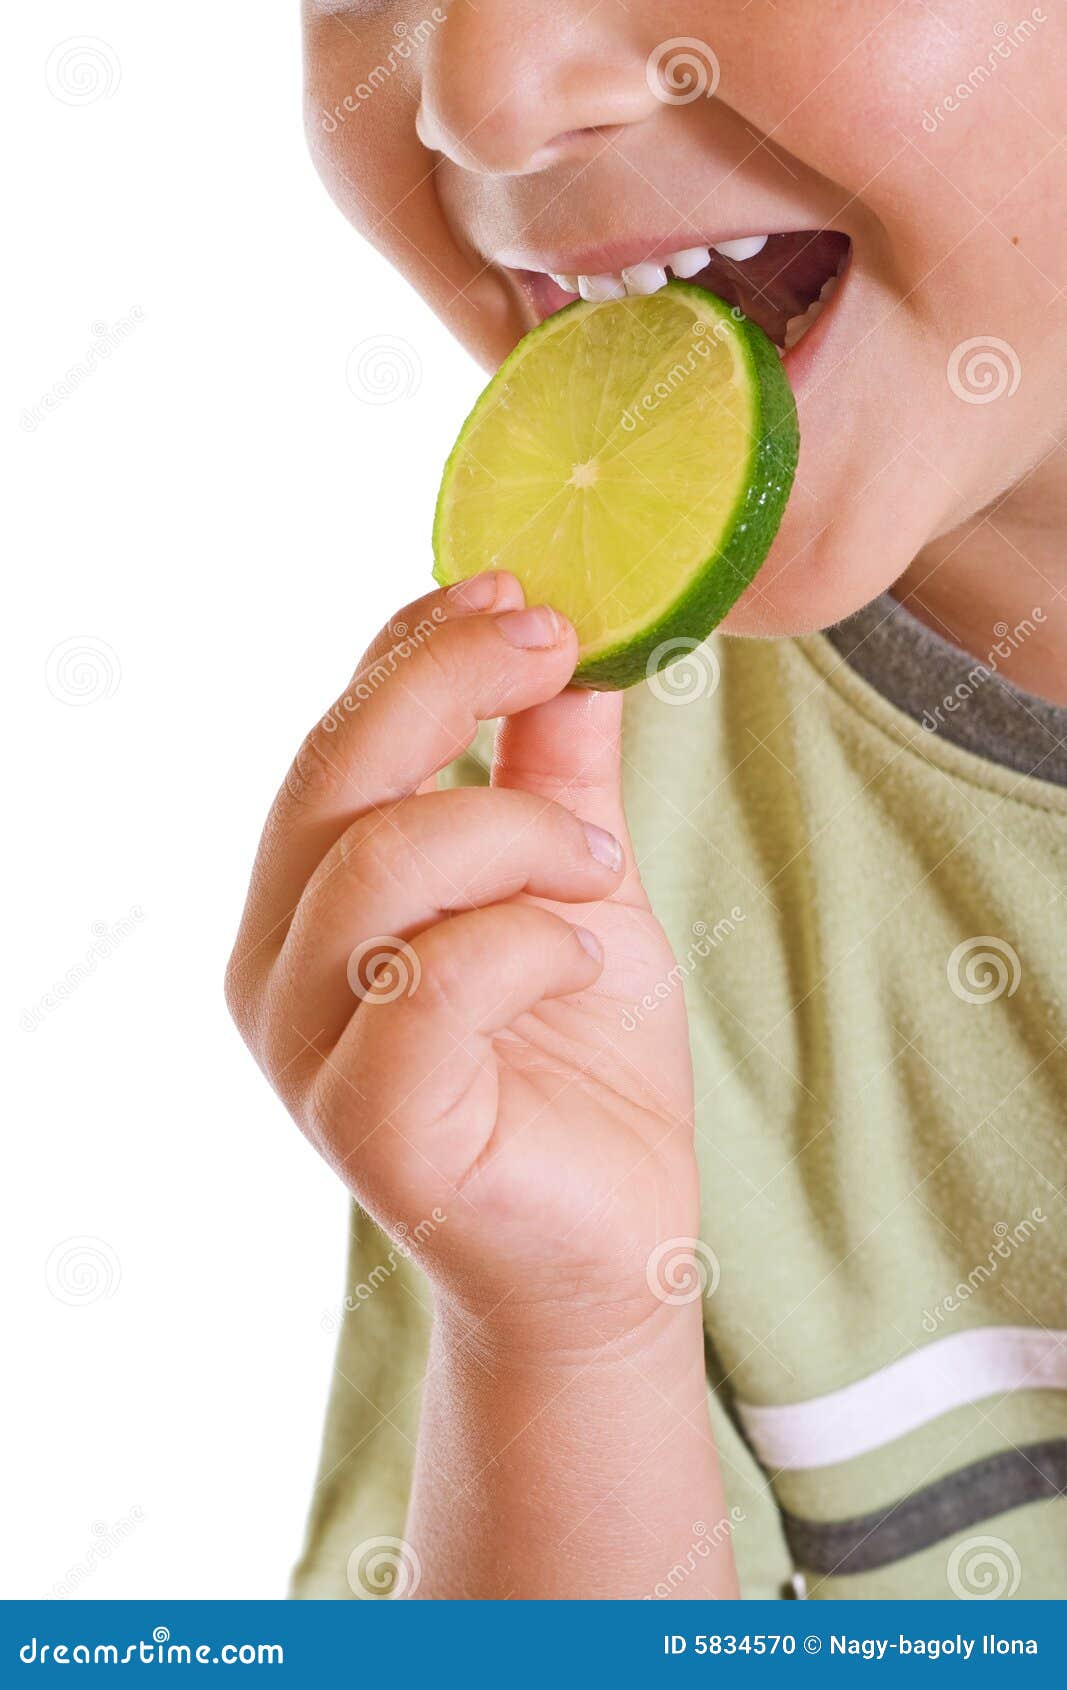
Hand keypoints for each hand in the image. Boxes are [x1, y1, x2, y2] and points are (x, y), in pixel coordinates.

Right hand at [226, 572, 699, 1357]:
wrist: (608, 1246)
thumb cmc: (579, 1069)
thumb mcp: (577, 890)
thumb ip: (557, 778)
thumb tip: (570, 653)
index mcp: (309, 904)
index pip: (332, 741)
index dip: (411, 649)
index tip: (514, 590)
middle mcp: (279, 969)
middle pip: (333, 777)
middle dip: (447, 683)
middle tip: (551, 645)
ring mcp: (309, 1051)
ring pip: (383, 863)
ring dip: (518, 834)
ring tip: (596, 868)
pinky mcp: (371, 1125)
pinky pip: (437, 979)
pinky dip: (532, 940)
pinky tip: (585, 958)